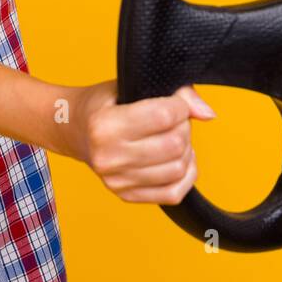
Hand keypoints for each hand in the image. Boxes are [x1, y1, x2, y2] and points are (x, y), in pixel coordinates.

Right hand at [72, 80, 215, 204]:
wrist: (74, 130)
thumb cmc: (104, 104)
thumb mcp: (130, 85)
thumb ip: (174, 93)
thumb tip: (208, 114)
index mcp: (105, 125)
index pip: (164, 116)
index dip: (180, 105)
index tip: (175, 102)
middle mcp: (109, 157)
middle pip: (175, 144)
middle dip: (184, 127)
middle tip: (174, 120)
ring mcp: (117, 181)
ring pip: (178, 169)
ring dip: (186, 150)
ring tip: (173, 137)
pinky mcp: (127, 196)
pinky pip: (174, 194)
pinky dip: (186, 175)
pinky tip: (178, 160)